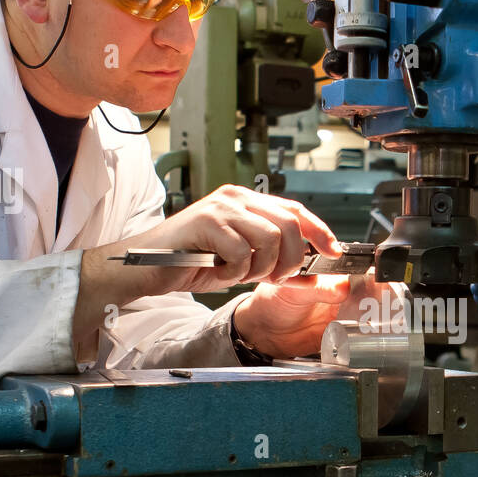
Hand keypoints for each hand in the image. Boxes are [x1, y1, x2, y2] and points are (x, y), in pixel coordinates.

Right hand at [73, 185, 342, 357]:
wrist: (144, 266)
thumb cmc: (189, 262)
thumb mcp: (239, 260)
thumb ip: (269, 257)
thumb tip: (308, 269)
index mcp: (245, 201)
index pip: (295, 210)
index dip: (319, 230)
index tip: (333, 251)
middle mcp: (235, 198)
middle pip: (288, 224)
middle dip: (290, 259)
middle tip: (273, 277)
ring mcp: (220, 208)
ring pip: (269, 238)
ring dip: (260, 268)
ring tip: (239, 274)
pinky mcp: (206, 223)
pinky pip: (242, 251)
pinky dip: (235, 271)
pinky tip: (219, 271)